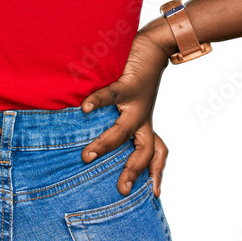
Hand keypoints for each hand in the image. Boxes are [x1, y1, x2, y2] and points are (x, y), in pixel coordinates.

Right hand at [79, 30, 169, 197]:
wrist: (155, 46)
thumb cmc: (140, 73)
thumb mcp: (135, 101)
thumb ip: (123, 116)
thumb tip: (96, 127)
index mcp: (145, 121)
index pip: (157, 152)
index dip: (157, 173)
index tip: (154, 194)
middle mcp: (143, 116)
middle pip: (143, 150)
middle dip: (132, 170)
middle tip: (120, 190)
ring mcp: (136, 102)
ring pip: (124, 130)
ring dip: (106, 144)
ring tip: (87, 156)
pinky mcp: (127, 84)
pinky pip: (110, 95)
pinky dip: (97, 102)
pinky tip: (84, 108)